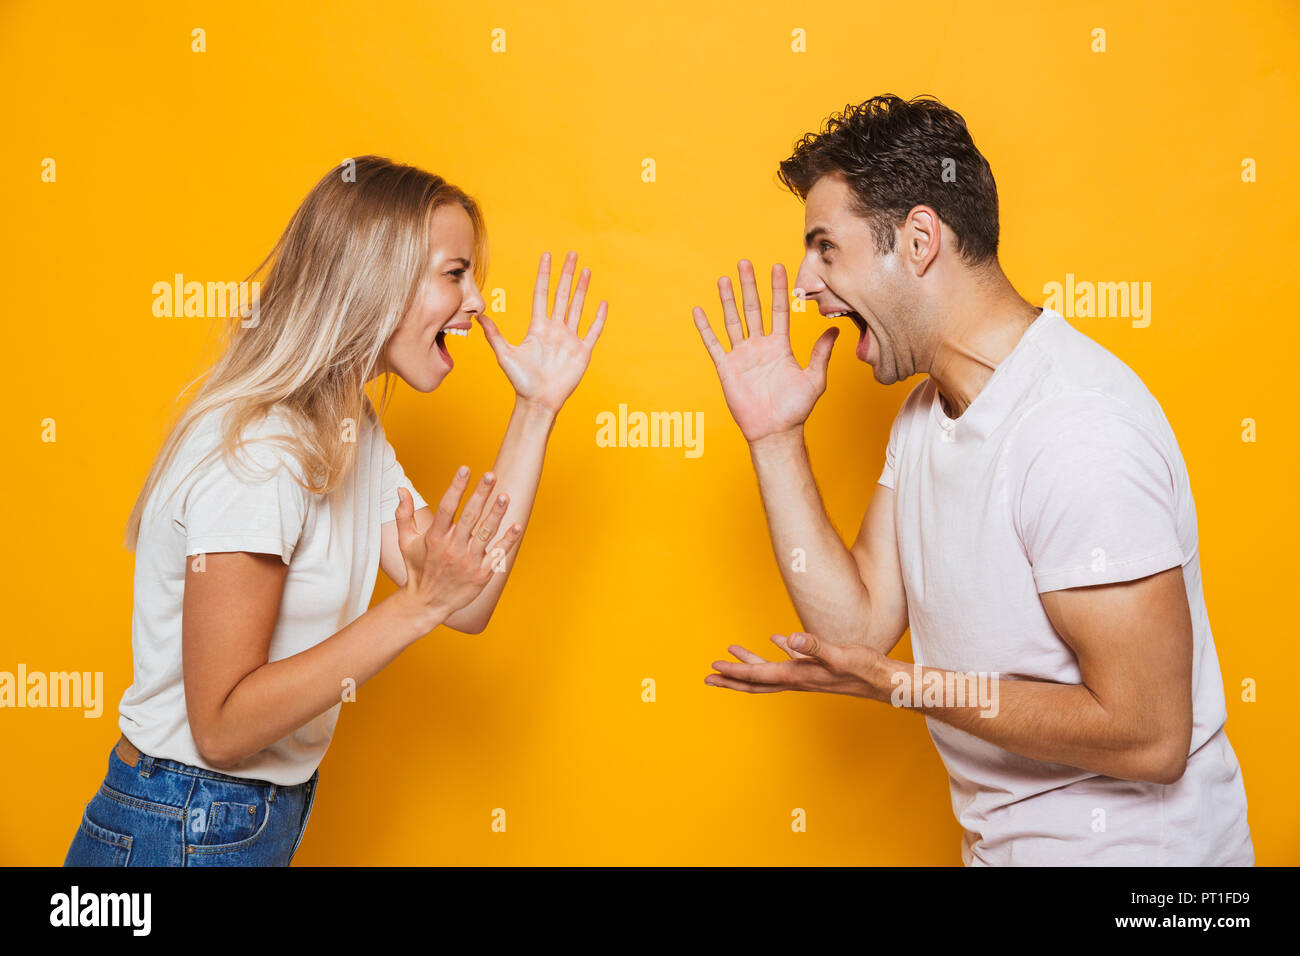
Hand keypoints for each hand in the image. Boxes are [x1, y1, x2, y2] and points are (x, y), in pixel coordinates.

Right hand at [394, 468, 523, 626]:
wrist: (427, 603)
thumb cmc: (418, 568)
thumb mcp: (406, 542)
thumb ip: (404, 515)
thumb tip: (401, 490)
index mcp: (435, 538)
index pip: (447, 507)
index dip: (456, 487)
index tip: (465, 469)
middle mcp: (453, 548)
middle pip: (469, 516)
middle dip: (480, 494)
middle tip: (491, 475)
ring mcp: (469, 561)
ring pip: (485, 533)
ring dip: (496, 514)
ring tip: (505, 496)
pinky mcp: (482, 574)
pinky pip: (498, 554)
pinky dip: (508, 540)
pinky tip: (517, 525)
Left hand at [475, 250, 607, 413]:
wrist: (538, 401)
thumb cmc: (520, 381)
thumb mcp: (504, 354)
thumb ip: (494, 334)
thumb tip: (478, 316)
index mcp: (538, 327)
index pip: (542, 294)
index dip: (544, 275)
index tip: (547, 256)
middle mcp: (555, 329)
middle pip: (562, 295)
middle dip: (567, 274)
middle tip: (573, 254)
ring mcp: (569, 339)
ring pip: (578, 308)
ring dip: (582, 289)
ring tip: (587, 270)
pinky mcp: (582, 352)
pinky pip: (592, 331)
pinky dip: (598, 318)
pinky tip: (603, 303)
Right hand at [692, 260, 838, 443]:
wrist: (775, 431)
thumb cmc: (796, 409)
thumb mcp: (814, 379)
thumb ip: (821, 354)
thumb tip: (835, 330)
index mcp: (780, 346)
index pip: (778, 310)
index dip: (778, 289)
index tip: (777, 266)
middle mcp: (760, 346)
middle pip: (753, 309)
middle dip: (750, 285)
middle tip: (745, 262)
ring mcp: (742, 356)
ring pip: (733, 321)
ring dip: (728, 300)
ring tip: (724, 278)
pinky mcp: (726, 368)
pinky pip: (714, 344)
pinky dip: (705, 328)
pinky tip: (699, 311)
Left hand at [705, 632, 888, 698]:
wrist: (885, 682)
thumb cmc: (865, 669)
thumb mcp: (839, 654)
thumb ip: (815, 646)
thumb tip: (788, 639)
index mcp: (798, 675)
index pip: (758, 674)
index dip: (735, 672)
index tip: (714, 670)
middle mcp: (798, 678)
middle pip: (756, 681)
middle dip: (732, 679)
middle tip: (709, 677)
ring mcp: (807, 675)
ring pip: (770, 672)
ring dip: (749, 664)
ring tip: (731, 653)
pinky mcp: (818, 668)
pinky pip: (790, 661)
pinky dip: (778, 652)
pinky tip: (775, 642)